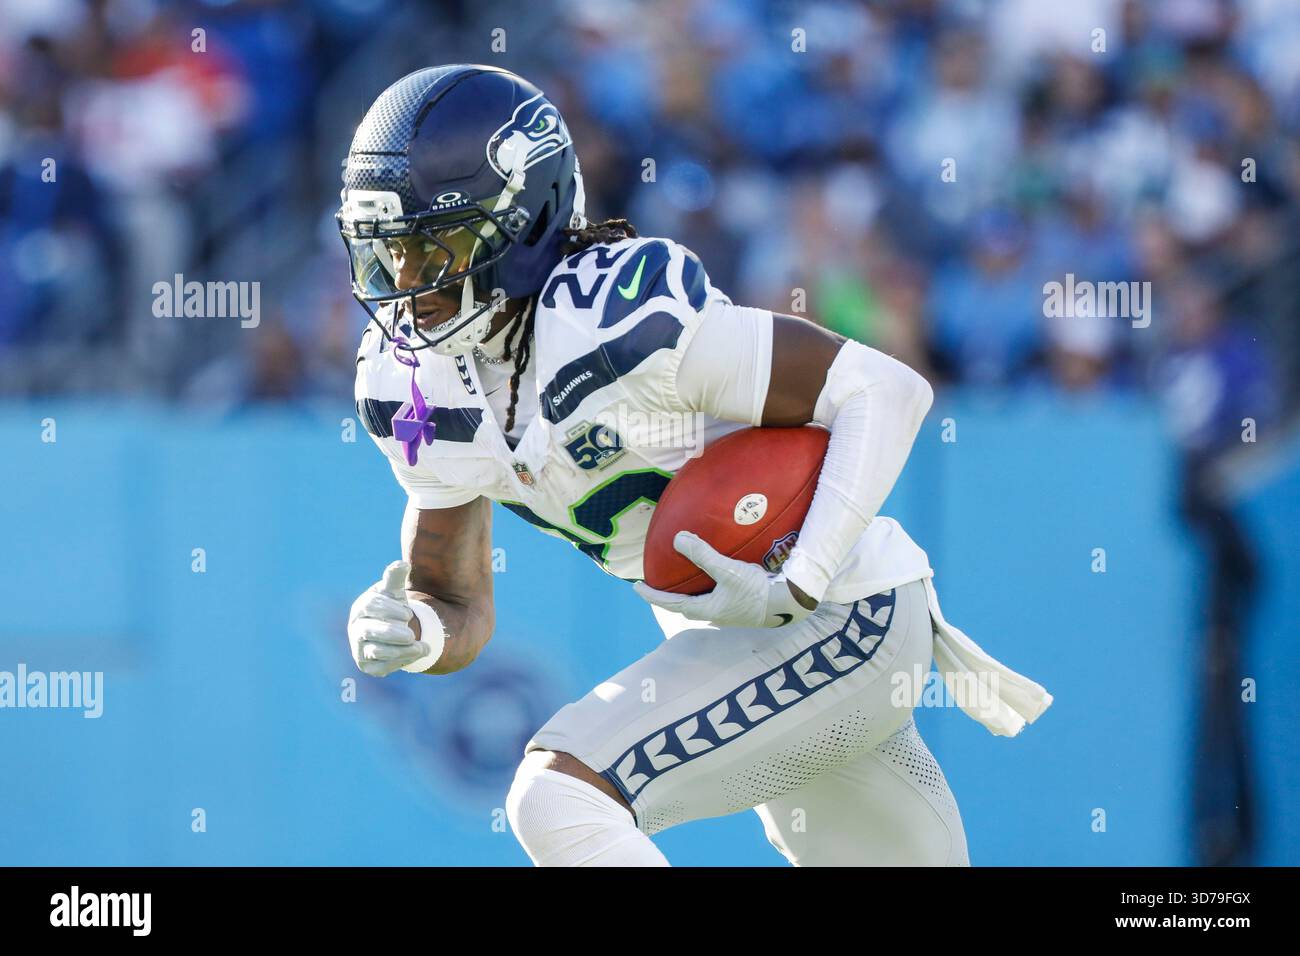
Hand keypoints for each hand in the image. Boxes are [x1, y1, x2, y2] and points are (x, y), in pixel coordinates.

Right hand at [348, 560, 435, 676]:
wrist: (394, 630)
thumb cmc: (393, 606)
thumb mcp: (394, 591)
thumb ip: (395, 578)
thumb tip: (402, 564)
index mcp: (361, 608)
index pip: (371, 606)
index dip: (390, 609)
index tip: (408, 613)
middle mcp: (356, 629)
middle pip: (369, 631)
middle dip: (391, 633)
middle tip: (411, 634)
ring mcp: (359, 648)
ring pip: (375, 651)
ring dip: (400, 650)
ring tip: (422, 647)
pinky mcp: (368, 666)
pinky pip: (381, 667)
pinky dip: (400, 662)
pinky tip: (417, 654)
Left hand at [633, 531, 816, 627]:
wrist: (790, 603)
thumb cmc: (757, 591)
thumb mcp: (728, 571)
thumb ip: (703, 555)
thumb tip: (678, 538)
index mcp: (706, 609)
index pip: (671, 603)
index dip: (652, 595)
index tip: (636, 588)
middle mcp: (714, 613)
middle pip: (684, 604)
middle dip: (668, 595)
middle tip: (656, 583)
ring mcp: (728, 611)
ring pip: (701, 600)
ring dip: (688, 591)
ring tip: (681, 577)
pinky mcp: (740, 604)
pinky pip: (716, 594)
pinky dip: (706, 585)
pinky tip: (713, 574)